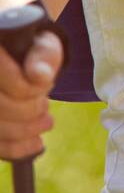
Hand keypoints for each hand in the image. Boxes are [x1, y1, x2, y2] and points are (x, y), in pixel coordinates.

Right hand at [0, 31, 63, 160]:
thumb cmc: (28, 52)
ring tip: (46, 123)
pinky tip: (37, 144)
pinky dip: (15, 148)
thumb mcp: (40, 45)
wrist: (15, 63)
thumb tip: (40, 76)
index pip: (8, 81)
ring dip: (24, 131)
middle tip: (46, 107)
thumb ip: (43, 56)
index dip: (30, 89)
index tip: (47, 84)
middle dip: (28, 111)